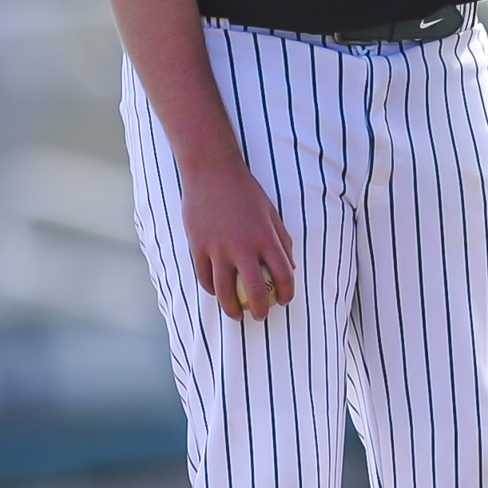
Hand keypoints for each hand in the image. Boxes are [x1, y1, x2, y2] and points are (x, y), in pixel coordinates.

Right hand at [180, 157, 295, 319]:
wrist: (212, 171)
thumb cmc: (245, 191)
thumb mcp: (270, 212)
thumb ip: (282, 239)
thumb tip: (289, 267)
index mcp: (265, 237)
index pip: (283, 275)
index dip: (287, 293)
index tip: (284, 300)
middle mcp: (242, 246)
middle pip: (254, 291)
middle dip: (260, 310)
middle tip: (261, 316)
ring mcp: (217, 248)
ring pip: (224, 291)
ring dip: (232, 309)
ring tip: (237, 315)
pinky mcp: (198, 246)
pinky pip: (205, 277)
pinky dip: (211, 289)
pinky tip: (217, 293)